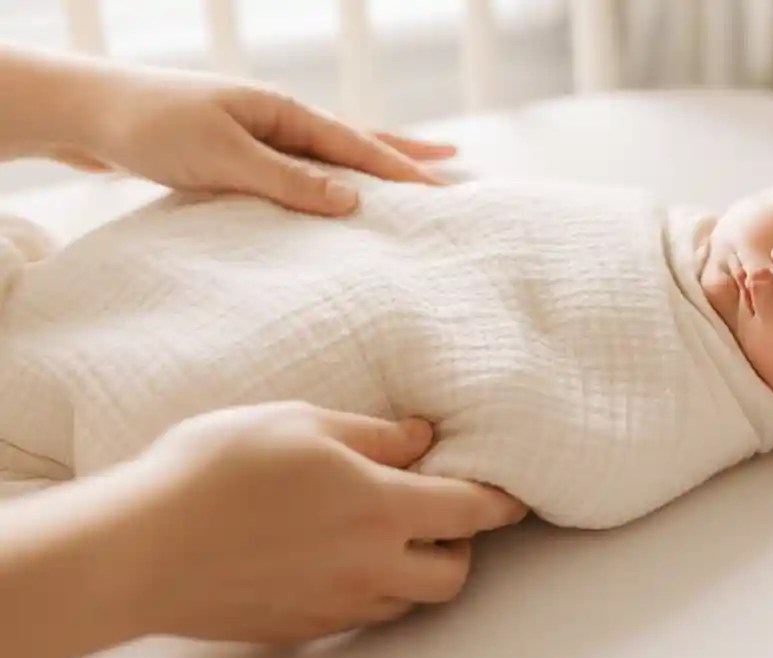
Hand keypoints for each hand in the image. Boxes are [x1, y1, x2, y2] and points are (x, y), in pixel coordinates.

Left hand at [58, 66, 455, 215]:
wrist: (90, 113)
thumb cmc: (154, 129)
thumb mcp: (225, 157)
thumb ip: (289, 180)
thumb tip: (354, 203)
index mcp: (285, 113)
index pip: (360, 147)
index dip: (404, 172)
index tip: (446, 194)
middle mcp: (281, 119)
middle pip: (358, 142)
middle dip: (406, 157)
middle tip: (455, 170)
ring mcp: (263, 134)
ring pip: (333, 156)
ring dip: (374, 167)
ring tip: (412, 172)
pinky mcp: (243, 155)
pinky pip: (303, 171)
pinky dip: (330, 181)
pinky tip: (340, 192)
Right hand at [107, 402, 526, 642]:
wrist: (138, 548)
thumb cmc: (214, 472)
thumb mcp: (300, 424)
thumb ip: (373, 435)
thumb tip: (422, 439)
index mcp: (380, 510)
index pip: (469, 512)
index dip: (499, 503)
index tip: (513, 498)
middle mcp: (369, 567)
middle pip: (451, 575)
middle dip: (460, 548)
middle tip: (440, 516)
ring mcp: (334, 604)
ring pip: (406, 602)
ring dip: (414, 573)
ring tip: (387, 537)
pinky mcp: (300, 628)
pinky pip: (359, 617)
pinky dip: (370, 591)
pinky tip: (338, 560)